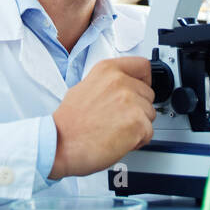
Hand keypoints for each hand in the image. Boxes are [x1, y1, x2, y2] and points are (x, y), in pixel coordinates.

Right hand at [49, 57, 154, 179]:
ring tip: (115, 130)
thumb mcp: (84, 88)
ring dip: (137, 125)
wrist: (59, 144)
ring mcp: (130, 101)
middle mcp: (120, 82)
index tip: (141, 88)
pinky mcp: (137, 123)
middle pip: (148, 94)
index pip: (143, 66)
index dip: (144, 81)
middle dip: (138, 109)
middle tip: (117, 119)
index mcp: (107, 70)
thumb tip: (121, 88)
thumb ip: (107, 84)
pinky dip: (137, 141)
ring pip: (150, 115)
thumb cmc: (69, 123)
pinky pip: (149, 133)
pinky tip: (118, 140)